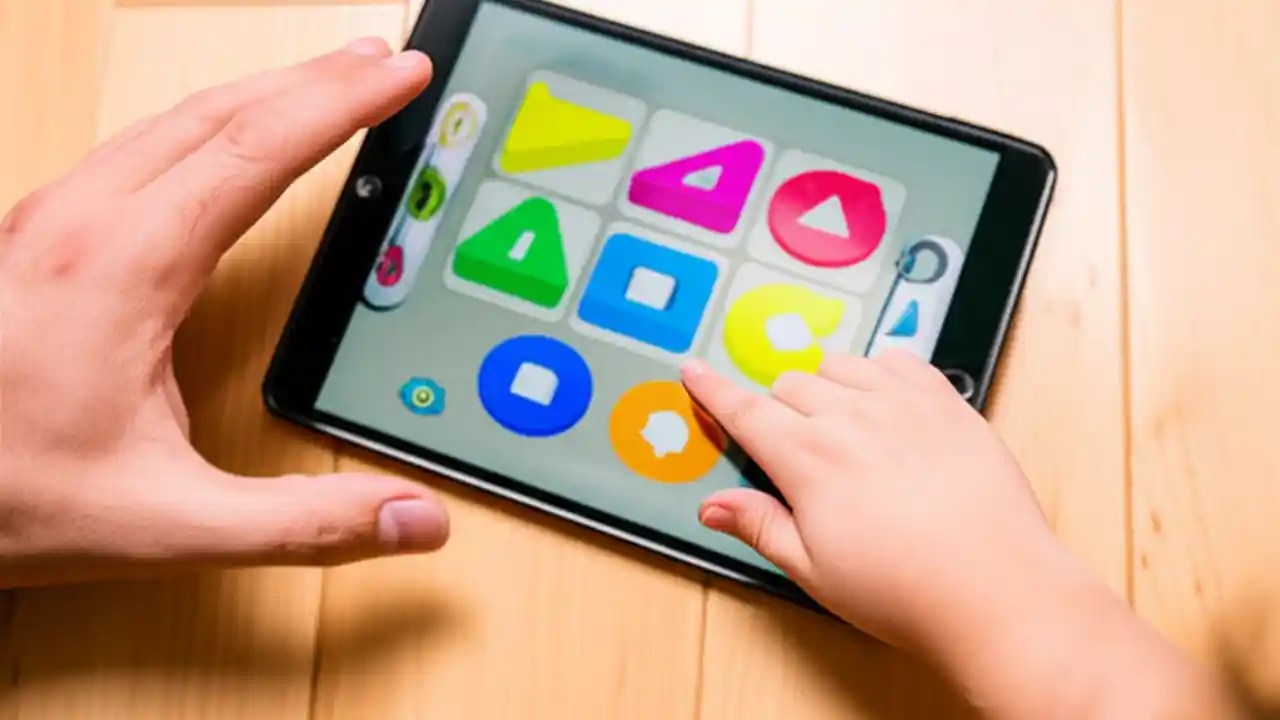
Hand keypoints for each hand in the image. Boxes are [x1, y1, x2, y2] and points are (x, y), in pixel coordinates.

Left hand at [0, 38, 447, 587]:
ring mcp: (53, 220)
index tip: (402, 73)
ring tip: (325, 82)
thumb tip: (410, 518)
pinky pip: (142, 146)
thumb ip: (301, 522)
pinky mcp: (40, 236)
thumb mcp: (170, 522)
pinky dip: (212, 124)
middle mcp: (83, 222)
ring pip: (176, 120)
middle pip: (221, 112)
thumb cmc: (5, 494)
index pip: (259, 149)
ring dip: (262, 92)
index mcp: (124, 265)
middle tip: (384, 61)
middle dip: (315, 78)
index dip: (343, 103)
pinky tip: (227, 142)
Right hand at [683, 352, 1235, 718]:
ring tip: (839, 422)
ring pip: (840, 364)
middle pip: (790, 385)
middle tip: (793, 446)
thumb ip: (762, 526)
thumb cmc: (903, 591)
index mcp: (808, 459)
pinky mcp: (948, 403)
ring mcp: (902, 404)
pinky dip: (880, 370)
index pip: (745, 410)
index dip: (713, 390)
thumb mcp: (815, 571)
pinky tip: (886, 400)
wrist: (997, 589)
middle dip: (778, 406)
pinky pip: (899, 360)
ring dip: (827, 384)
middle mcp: (850, 418)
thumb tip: (712, 505)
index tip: (693, 370)